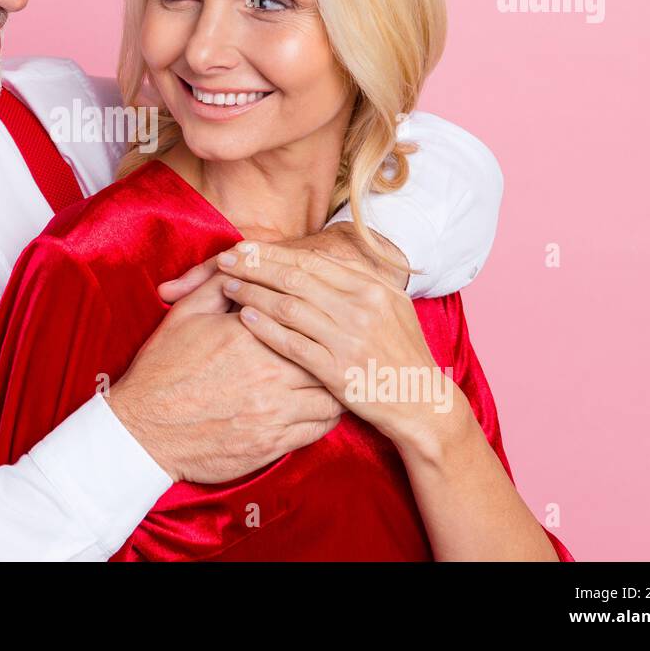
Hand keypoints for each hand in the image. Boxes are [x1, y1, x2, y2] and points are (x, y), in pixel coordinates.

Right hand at [106, 284, 344, 484]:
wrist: (145, 427)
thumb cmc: (163, 368)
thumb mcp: (186, 314)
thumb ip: (219, 283)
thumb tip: (243, 259)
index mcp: (250, 335)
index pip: (302, 319)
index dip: (317, 317)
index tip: (322, 318)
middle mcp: (269, 373)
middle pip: (323, 357)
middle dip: (331, 352)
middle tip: (339, 347)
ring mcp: (273, 412)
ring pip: (329, 396)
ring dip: (333, 386)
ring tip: (334, 378)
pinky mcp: (273, 444)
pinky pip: (318, 429)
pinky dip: (326, 417)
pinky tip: (322, 407)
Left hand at [214, 240, 453, 455]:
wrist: (424, 403)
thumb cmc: (402, 352)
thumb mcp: (392, 305)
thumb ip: (357, 279)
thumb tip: (319, 258)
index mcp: (371, 288)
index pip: (311, 260)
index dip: (274, 252)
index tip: (246, 248)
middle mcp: (360, 308)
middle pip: (294, 277)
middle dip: (254, 265)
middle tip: (225, 260)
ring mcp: (348, 339)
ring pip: (288, 307)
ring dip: (253, 293)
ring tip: (227, 287)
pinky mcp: (337, 370)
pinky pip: (292, 344)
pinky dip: (265, 329)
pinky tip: (244, 318)